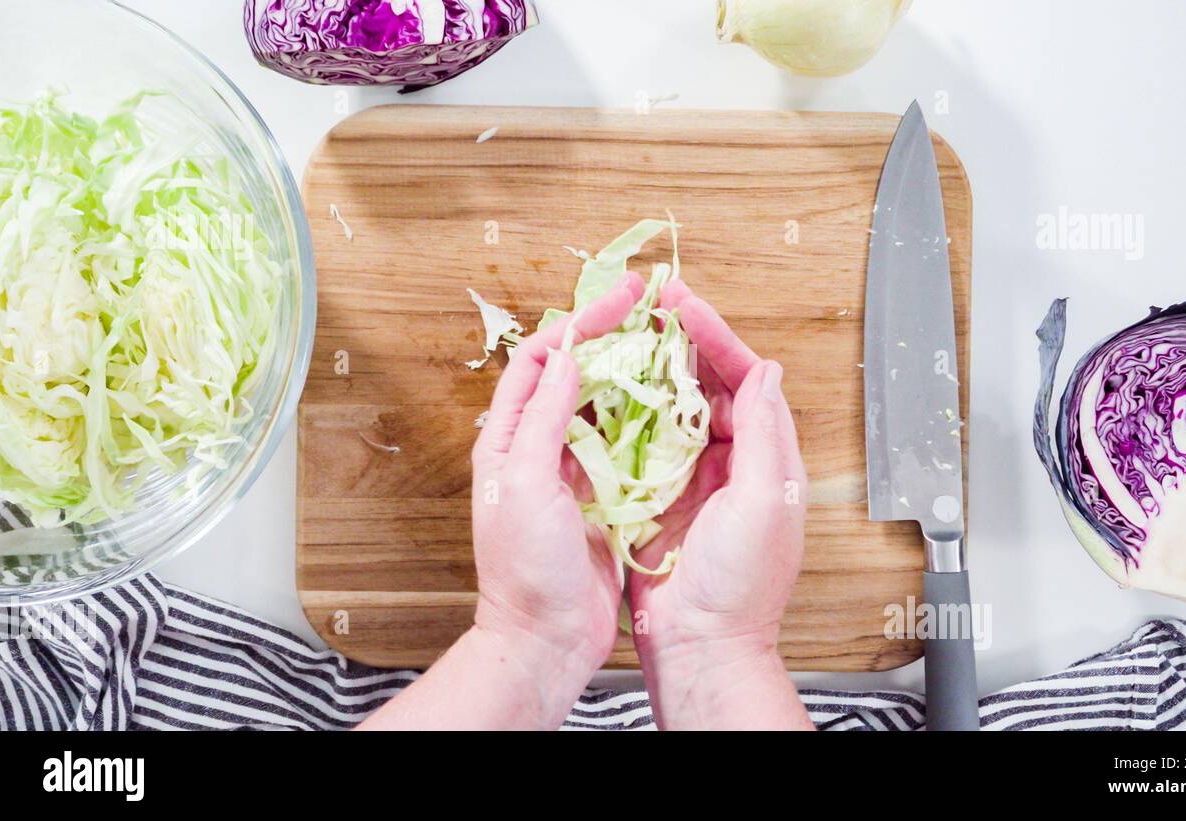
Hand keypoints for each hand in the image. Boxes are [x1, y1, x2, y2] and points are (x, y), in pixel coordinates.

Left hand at [470, 271, 645, 677]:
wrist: (547, 640)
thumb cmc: (525, 571)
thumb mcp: (526, 485)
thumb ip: (543, 419)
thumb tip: (566, 358)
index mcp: (509, 439)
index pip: (543, 360)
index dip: (581, 323)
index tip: (624, 302)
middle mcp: (539, 448)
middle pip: (577, 374)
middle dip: (613, 336)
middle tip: (654, 308)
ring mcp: (574, 472)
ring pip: (606, 405)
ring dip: (635, 373)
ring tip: (670, 346)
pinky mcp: (604, 497)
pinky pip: (629, 445)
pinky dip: (650, 419)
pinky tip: (676, 405)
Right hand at [628, 281, 812, 729]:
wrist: (701, 646)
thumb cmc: (742, 584)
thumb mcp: (765, 501)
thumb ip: (766, 433)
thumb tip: (767, 371)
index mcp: (765, 458)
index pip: (743, 379)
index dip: (714, 337)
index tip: (683, 305)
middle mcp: (730, 462)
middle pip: (704, 385)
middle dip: (678, 344)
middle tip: (648, 307)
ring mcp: (690, 479)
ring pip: (669, 409)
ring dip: (648, 372)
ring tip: (623, 336)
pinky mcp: (655, 499)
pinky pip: (639, 445)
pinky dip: (624, 416)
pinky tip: (604, 392)